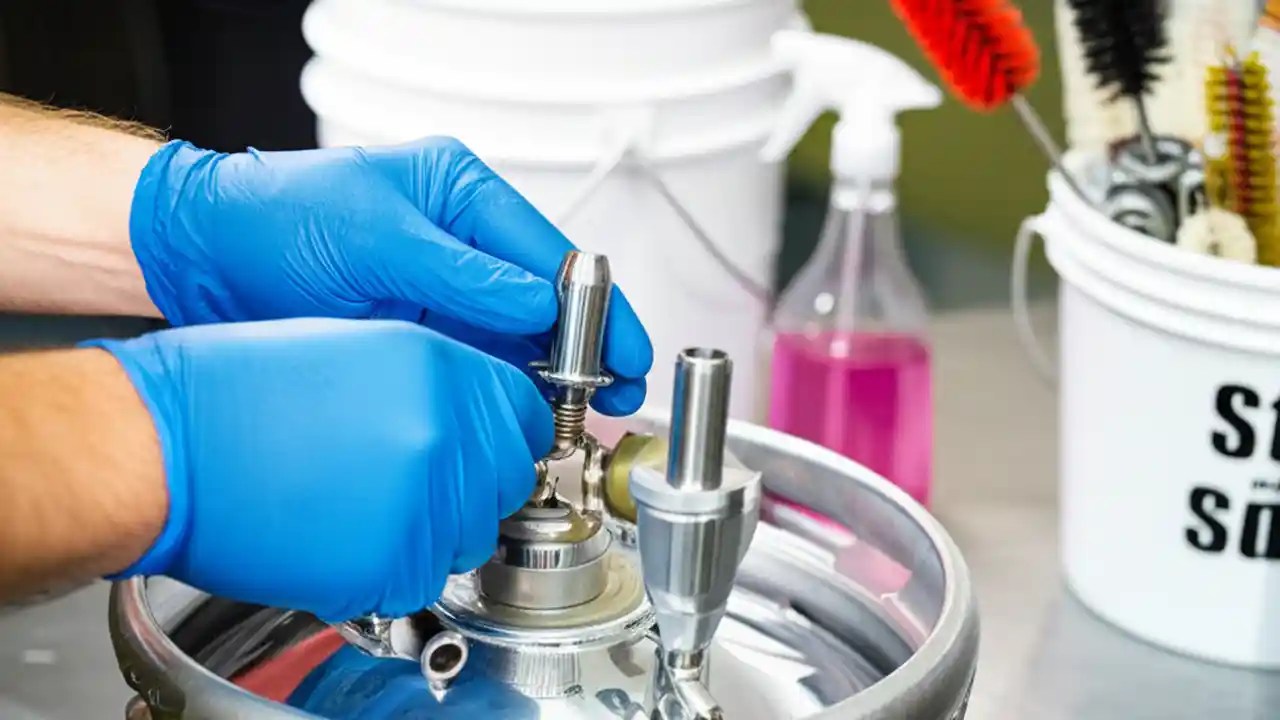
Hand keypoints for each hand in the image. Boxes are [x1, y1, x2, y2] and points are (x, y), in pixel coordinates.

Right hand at [87, 318, 551, 620]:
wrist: (163, 447)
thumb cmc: (233, 393)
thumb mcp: (358, 350)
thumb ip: (436, 383)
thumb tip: (476, 418)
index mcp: (442, 370)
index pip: (525, 417)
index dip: (503, 437)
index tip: (482, 451)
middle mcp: (445, 435)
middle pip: (506, 482)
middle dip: (471, 489)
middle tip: (410, 486)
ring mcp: (423, 504)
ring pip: (469, 539)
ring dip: (431, 533)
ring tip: (359, 508)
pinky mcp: (390, 566)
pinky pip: (420, 582)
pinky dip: (387, 573)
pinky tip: (337, 539)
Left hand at [128, 137, 650, 414]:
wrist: (202, 258)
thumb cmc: (276, 218)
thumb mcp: (375, 238)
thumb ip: (462, 274)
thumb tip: (536, 304)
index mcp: (462, 195)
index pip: (552, 254)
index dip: (597, 307)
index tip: (624, 351)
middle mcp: (464, 244)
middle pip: (549, 301)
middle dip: (590, 349)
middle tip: (617, 396)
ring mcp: (445, 293)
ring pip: (521, 340)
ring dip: (555, 379)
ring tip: (583, 419)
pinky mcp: (423, 334)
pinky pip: (482, 364)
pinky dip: (511, 392)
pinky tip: (530, 417)